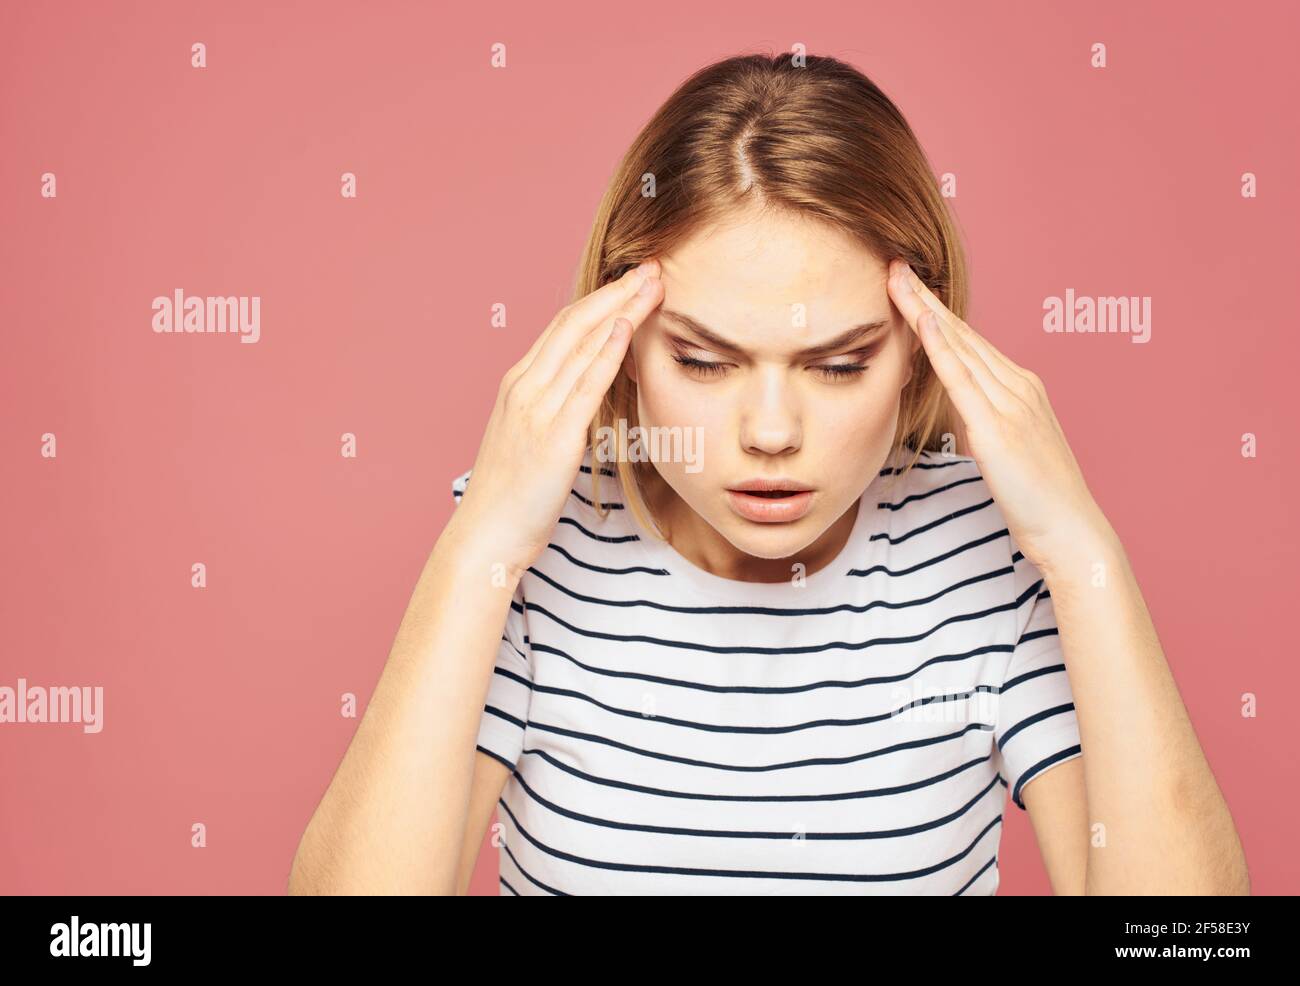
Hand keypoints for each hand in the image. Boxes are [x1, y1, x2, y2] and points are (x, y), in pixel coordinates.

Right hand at [450, 259, 663, 579]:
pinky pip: (585, 385)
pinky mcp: (553, 437)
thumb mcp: (529, 439)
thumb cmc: (511, 496)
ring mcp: (536, 409)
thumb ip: (554, 410)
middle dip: (616, 291)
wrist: (486, 536)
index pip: (563, 326)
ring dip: (621, 310)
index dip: (601, 298)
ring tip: (654, 286)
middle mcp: (524, 387)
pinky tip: (628, 328)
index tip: (632, 280)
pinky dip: (607, 352)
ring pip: (582, 344)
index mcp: (518, 385)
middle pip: (574, 323)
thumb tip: (584, 394)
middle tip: (653, 267)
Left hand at [886, 259, 1113, 580]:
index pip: (970, 343)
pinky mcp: (998, 429)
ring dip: (925, 311)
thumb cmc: (1040, 499)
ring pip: (959, 347)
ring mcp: (1010, 405)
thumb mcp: (1008, 450)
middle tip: (894, 266)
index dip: (937, 313)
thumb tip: (958, 413)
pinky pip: (962, 379)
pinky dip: (941, 347)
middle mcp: (1018, 387)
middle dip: (926, 299)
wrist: (1071, 529)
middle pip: (962, 334)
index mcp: (1022, 390)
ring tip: (897, 281)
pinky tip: (922, 323)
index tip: (910, 286)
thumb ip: (985, 423)